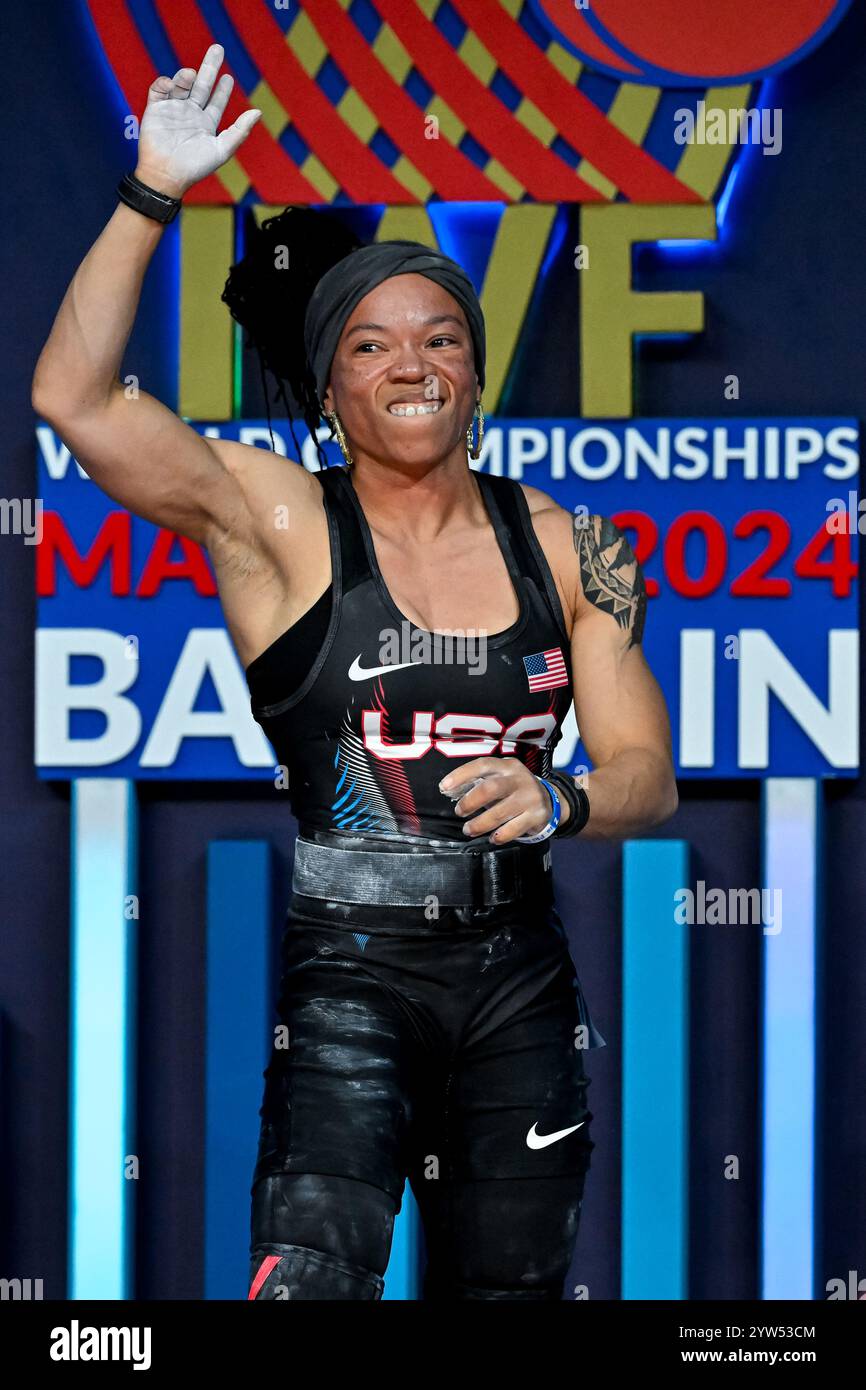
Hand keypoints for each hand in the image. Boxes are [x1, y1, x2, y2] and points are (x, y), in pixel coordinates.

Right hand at [135, 43, 260, 197]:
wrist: (166, 175)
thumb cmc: (195, 167)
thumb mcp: (222, 149)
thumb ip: (240, 130)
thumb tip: (258, 112)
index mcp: (206, 124)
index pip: (216, 101)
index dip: (223, 89)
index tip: (228, 77)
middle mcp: (190, 114)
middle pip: (201, 85)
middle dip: (209, 67)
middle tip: (218, 49)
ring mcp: (172, 110)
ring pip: (181, 85)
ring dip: (186, 76)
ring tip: (192, 74)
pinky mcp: (155, 110)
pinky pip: (159, 89)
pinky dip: (165, 82)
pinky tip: (171, 83)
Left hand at [439, 758, 556, 844]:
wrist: (551, 801)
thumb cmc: (515, 790)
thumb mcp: (502, 779)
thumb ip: (481, 783)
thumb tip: (452, 793)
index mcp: (507, 766)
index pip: (482, 765)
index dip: (461, 775)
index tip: (444, 787)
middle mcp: (519, 779)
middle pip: (490, 788)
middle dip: (470, 802)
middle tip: (459, 812)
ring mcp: (530, 797)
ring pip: (500, 812)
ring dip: (480, 824)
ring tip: (469, 829)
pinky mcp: (537, 815)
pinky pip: (513, 829)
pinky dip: (500, 836)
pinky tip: (492, 838)